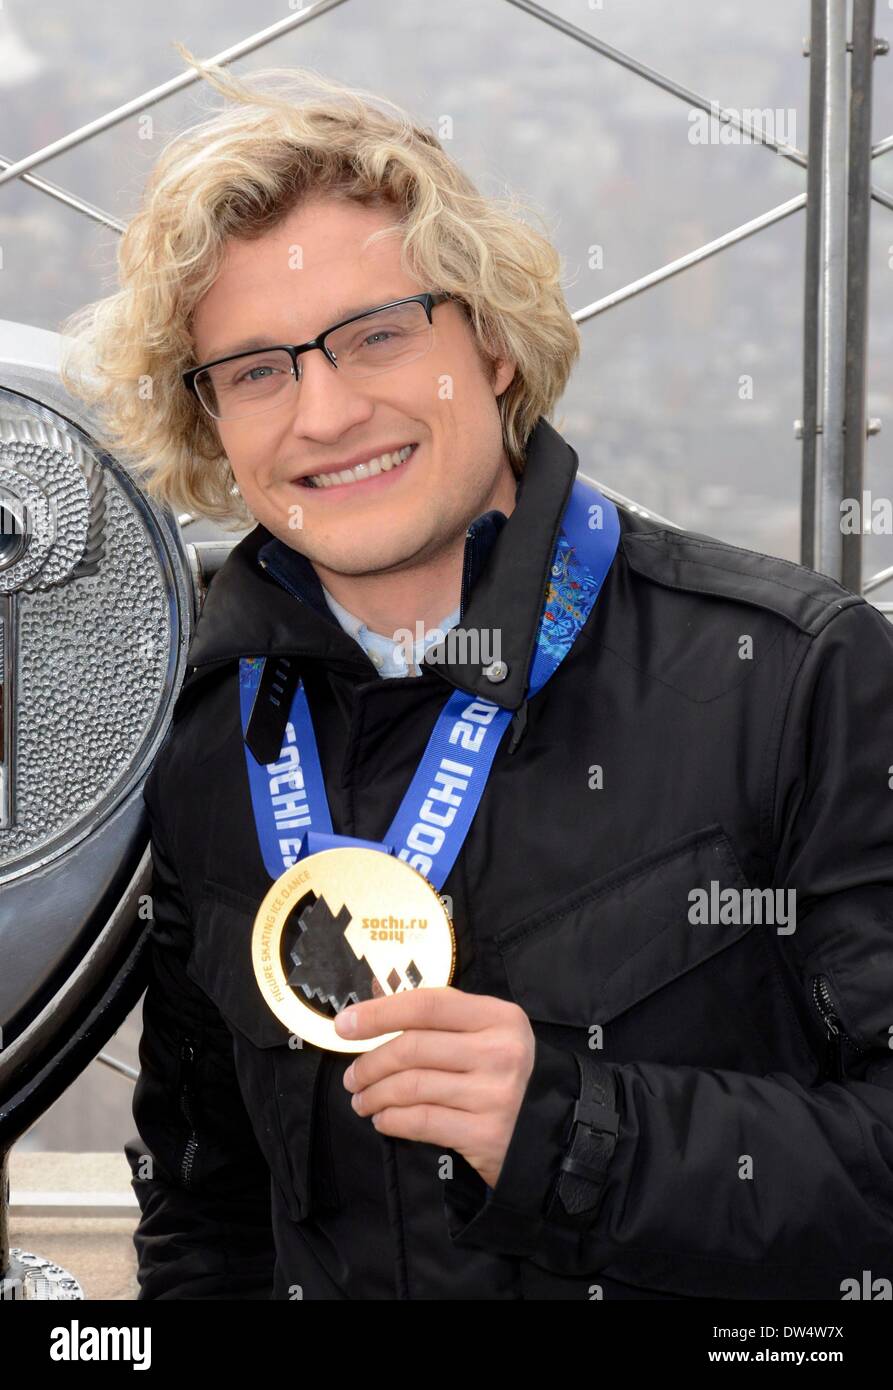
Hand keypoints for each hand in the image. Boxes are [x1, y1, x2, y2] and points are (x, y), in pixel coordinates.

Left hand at [337, 986, 535, 1188]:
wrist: (549, 1129)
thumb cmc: (504, 1072)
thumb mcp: (483, 1033)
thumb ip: (436, 1016)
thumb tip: (375, 996)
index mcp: (498, 1017)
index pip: (427, 1005)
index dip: (380, 1013)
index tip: (344, 1025)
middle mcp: (499, 1051)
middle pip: (413, 1048)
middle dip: (371, 1063)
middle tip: (352, 1076)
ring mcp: (494, 1094)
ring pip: (412, 1087)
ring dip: (375, 1094)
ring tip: (362, 1099)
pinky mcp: (485, 1134)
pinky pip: (422, 1121)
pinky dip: (392, 1120)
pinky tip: (383, 1119)